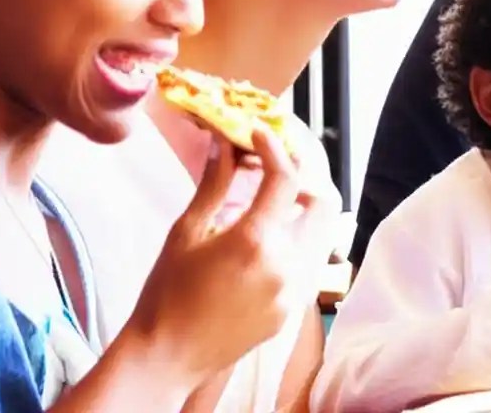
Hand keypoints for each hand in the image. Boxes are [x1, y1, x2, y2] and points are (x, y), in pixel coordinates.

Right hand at [123, 124, 311, 377]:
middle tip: (275, 166)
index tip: (258, 134)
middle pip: (323, 203)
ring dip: (304, 209)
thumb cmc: (167, 293)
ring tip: (272, 200)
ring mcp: (294, 292)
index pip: (285, 178)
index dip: (274, 147)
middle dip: (303, 177)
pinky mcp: (292, 311)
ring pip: (322, 234)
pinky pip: (309, 264)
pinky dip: (296, 242)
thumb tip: (224, 144)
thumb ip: (214, 184)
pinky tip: (267, 239)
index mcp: (256, 241)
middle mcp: (286, 265)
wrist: (167, 356)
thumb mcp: (186, 232)